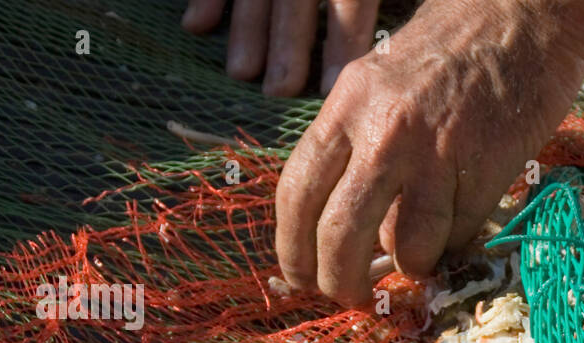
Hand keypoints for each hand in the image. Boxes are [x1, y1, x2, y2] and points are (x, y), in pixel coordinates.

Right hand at [182, 0, 380, 97]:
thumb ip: (361, 12)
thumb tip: (387, 62)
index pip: (350, 2)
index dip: (341, 43)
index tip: (331, 90)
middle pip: (296, 1)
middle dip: (287, 46)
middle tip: (279, 92)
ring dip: (247, 31)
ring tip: (241, 74)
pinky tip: (196, 27)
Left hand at [275, 0, 583, 304]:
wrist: (523, 15)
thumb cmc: (453, 51)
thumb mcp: (383, 85)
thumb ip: (359, 149)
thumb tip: (347, 230)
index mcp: (347, 105)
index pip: (297, 193)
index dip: (292, 249)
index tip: (298, 278)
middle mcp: (383, 131)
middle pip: (340, 235)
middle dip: (340, 283)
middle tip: (351, 299)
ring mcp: (435, 154)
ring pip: (407, 248)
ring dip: (414, 264)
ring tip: (424, 253)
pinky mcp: (483, 172)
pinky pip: (458, 235)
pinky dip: (457, 241)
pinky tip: (464, 215)